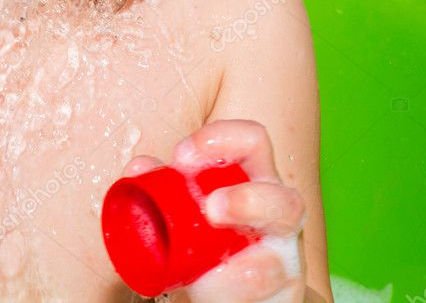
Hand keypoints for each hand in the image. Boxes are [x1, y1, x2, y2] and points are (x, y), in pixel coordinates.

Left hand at [123, 119, 306, 302]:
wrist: (229, 285)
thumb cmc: (207, 230)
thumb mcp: (184, 202)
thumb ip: (161, 182)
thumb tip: (139, 167)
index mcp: (254, 177)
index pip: (254, 142)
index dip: (224, 139)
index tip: (182, 156)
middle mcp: (277, 216)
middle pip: (286, 203)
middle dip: (249, 203)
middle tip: (211, 209)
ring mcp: (281, 261)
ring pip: (275, 266)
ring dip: (240, 271)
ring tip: (207, 275)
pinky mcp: (278, 300)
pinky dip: (232, 297)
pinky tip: (210, 291)